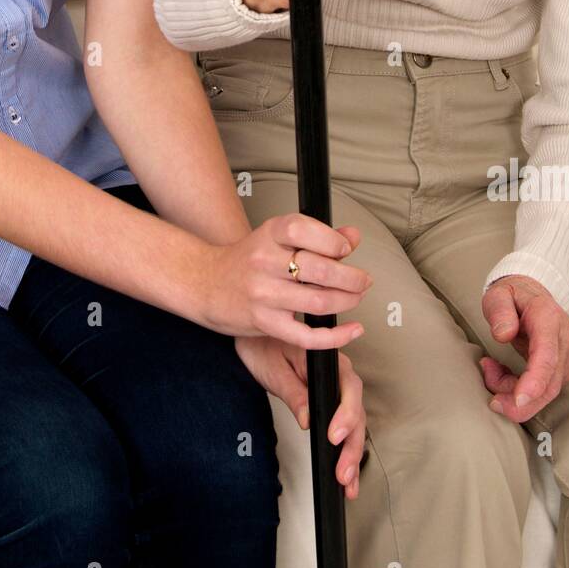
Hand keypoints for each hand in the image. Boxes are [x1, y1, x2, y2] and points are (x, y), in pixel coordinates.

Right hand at [202, 220, 371, 347]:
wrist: (205, 283)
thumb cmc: (248, 259)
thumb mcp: (277, 237)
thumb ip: (318, 235)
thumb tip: (353, 236)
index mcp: (270, 234)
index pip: (304, 230)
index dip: (333, 241)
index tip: (345, 249)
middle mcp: (265, 262)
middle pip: (320, 271)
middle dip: (352, 278)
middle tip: (363, 281)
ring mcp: (264, 294)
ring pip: (319, 302)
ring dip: (348, 301)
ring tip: (356, 297)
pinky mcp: (264, 322)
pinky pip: (307, 336)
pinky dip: (336, 336)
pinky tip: (352, 330)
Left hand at [234, 335, 366, 499]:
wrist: (254, 337)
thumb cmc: (263, 346)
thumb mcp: (273, 369)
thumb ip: (294, 392)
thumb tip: (308, 419)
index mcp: (327, 360)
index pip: (348, 388)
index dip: (345, 414)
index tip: (334, 436)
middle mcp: (336, 374)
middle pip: (356, 411)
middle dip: (351, 445)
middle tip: (342, 472)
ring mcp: (334, 389)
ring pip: (353, 423)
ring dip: (352, 453)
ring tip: (347, 482)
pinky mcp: (328, 401)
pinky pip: (343, 425)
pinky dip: (345, 450)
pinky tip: (345, 472)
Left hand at [480, 274, 568, 422]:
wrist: (532, 294)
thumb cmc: (513, 295)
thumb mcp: (498, 294)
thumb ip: (499, 311)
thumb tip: (502, 335)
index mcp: (548, 317)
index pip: (547, 355)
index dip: (535, 381)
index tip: (519, 399)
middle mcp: (566, 337)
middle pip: (551, 383)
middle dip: (521, 401)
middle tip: (494, 402)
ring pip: (548, 390)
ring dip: (516, 393)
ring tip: (491, 372)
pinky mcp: (567, 367)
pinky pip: (547, 389)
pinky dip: (523, 390)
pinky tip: (504, 375)